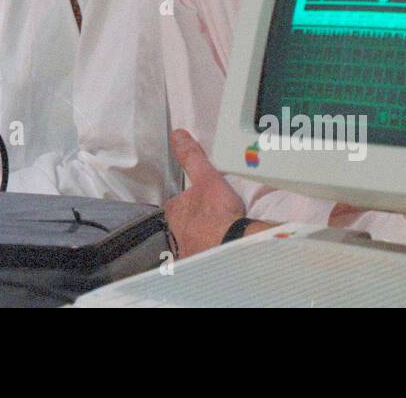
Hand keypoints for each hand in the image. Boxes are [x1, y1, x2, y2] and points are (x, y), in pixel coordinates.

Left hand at [163, 129, 246, 258]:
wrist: (229, 247)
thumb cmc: (217, 213)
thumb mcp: (207, 178)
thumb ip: (192, 157)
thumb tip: (178, 136)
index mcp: (175, 211)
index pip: (176, 205)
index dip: (186, 203)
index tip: (199, 205)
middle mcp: (176, 234)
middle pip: (182, 226)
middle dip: (191, 226)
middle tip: (208, 224)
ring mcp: (186, 253)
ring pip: (189, 246)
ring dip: (198, 244)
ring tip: (213, 243)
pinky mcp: (197, 269)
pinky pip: (197, 266)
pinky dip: (201, 265)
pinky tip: (210, 264)